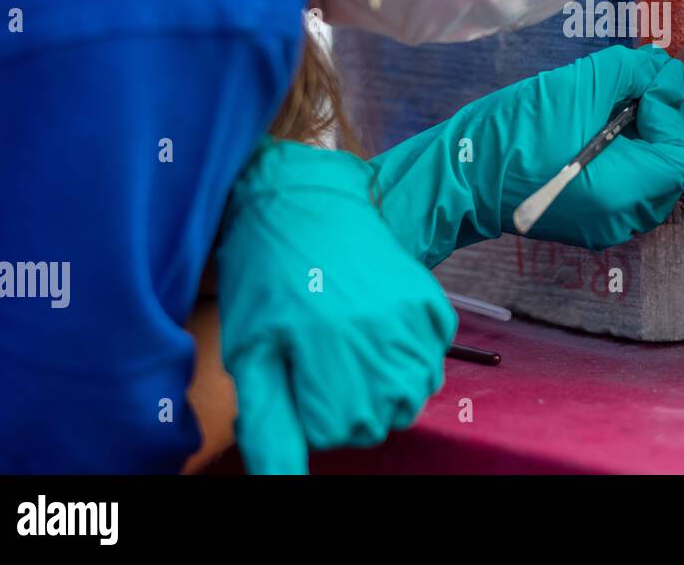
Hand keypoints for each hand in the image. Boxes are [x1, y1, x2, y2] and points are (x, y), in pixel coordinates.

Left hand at [216, 137, 456, 474]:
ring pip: (413, 393)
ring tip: (349, 344)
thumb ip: (271, 425)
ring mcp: (411, 321)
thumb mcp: (250, 353)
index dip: (308, 411)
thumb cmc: (268, 276)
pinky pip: (433, 357)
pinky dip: (410, 353)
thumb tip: (286, 483)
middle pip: (379, 420)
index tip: (293, 371)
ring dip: (384, 383)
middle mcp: (379, 342)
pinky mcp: (430, 302)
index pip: (336, 433)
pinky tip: (377, 325)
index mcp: (328, 358)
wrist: (307, 199)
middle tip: (319, 356)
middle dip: (348, 403)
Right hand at [372, 44, 683, 263]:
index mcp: (625, 193)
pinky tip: (591, 133)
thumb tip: (665, 70)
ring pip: (650, 175)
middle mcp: (623, 219)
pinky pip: (625, 186)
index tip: (644, 84)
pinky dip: (622, 156)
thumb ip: (634, 72)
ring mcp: (606, 226)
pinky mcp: (589, 223)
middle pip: (671, 166)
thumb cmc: (514, 132)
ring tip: (605, 110)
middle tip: (626, 92)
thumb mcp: (579, 85)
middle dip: (658, 123)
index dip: (671, 113)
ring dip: (641, 138)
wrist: (459, 176)